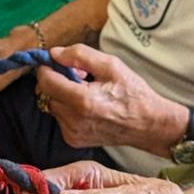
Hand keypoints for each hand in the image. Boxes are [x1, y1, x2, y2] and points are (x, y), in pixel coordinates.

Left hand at [35, 44, 180, 155]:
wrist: (147, 125)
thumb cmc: (133, 94)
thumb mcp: (111, 65)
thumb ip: (80, 55)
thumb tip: (54, 54)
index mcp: (82, 100)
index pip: (45, 81)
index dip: (48, 67)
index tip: (57, 61)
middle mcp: (73, 120)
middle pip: (47, 93)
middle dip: (58, 80)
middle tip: (81, 76)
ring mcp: (72, 133)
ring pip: (53, 105)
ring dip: (63, 94)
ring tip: (87, 92)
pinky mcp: (73, 140)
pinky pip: (60, 118)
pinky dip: (68, 109)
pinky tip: (88, 107)